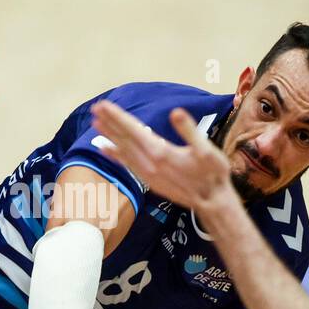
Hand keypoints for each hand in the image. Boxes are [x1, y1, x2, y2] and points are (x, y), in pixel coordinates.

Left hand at [90, 101, 233, 212]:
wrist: (211, 202)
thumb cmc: (213, 174)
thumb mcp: (206, 150)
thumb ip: (189, 131)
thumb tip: (176, 113)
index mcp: (161, 152)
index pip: (133, 130)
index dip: (117, 117)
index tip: (103, 106)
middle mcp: (149, 163)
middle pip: (124, 139)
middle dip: (109, 122)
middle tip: (96, 108)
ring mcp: (147, 173)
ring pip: (123, 151)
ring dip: (109, 136)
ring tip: (96, 123)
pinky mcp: (149, 180)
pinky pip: (127, 164)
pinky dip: (115, 154)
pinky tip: (106, 149)